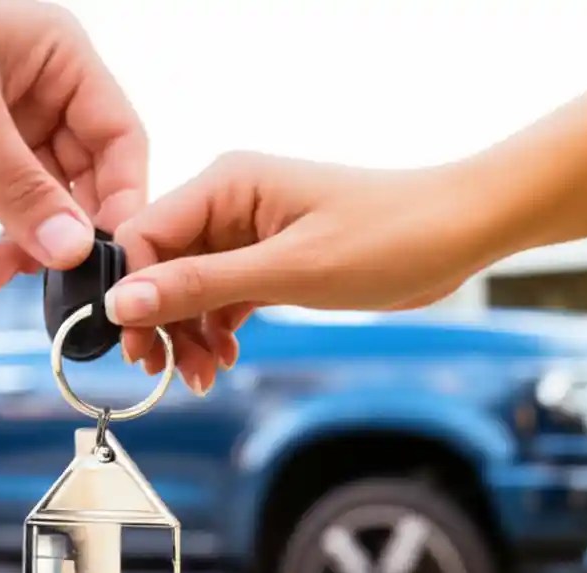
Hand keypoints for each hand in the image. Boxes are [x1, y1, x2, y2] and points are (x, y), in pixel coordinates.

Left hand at [0, 0, 146, 290]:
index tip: (103, 261)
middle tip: (26, 278)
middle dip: (49, 233)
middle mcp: (42, 84)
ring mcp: (4, 109)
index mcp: (63, 58)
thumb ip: (19, 188)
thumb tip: (70, 251)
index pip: (120, 141)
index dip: (119, 203)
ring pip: (25, 193)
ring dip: (2, 237)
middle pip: (74, 177)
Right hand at [109, 152, 498, 395]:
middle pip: (162, 266)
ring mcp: (249, 230)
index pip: (144, 235)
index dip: (132, 294)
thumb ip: (201, 286)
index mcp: (226, 184)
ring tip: (205, 375)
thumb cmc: (389, 236)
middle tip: (170, 373)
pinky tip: (226, 358)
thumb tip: (125, 301)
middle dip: (162, 322)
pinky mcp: (270, 256)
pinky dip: (218, 329)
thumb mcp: (289, 270)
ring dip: (189, 333)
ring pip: (190, 287)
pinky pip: (222, 295)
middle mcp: (229, 201)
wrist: (461, 231)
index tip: (137, 347)